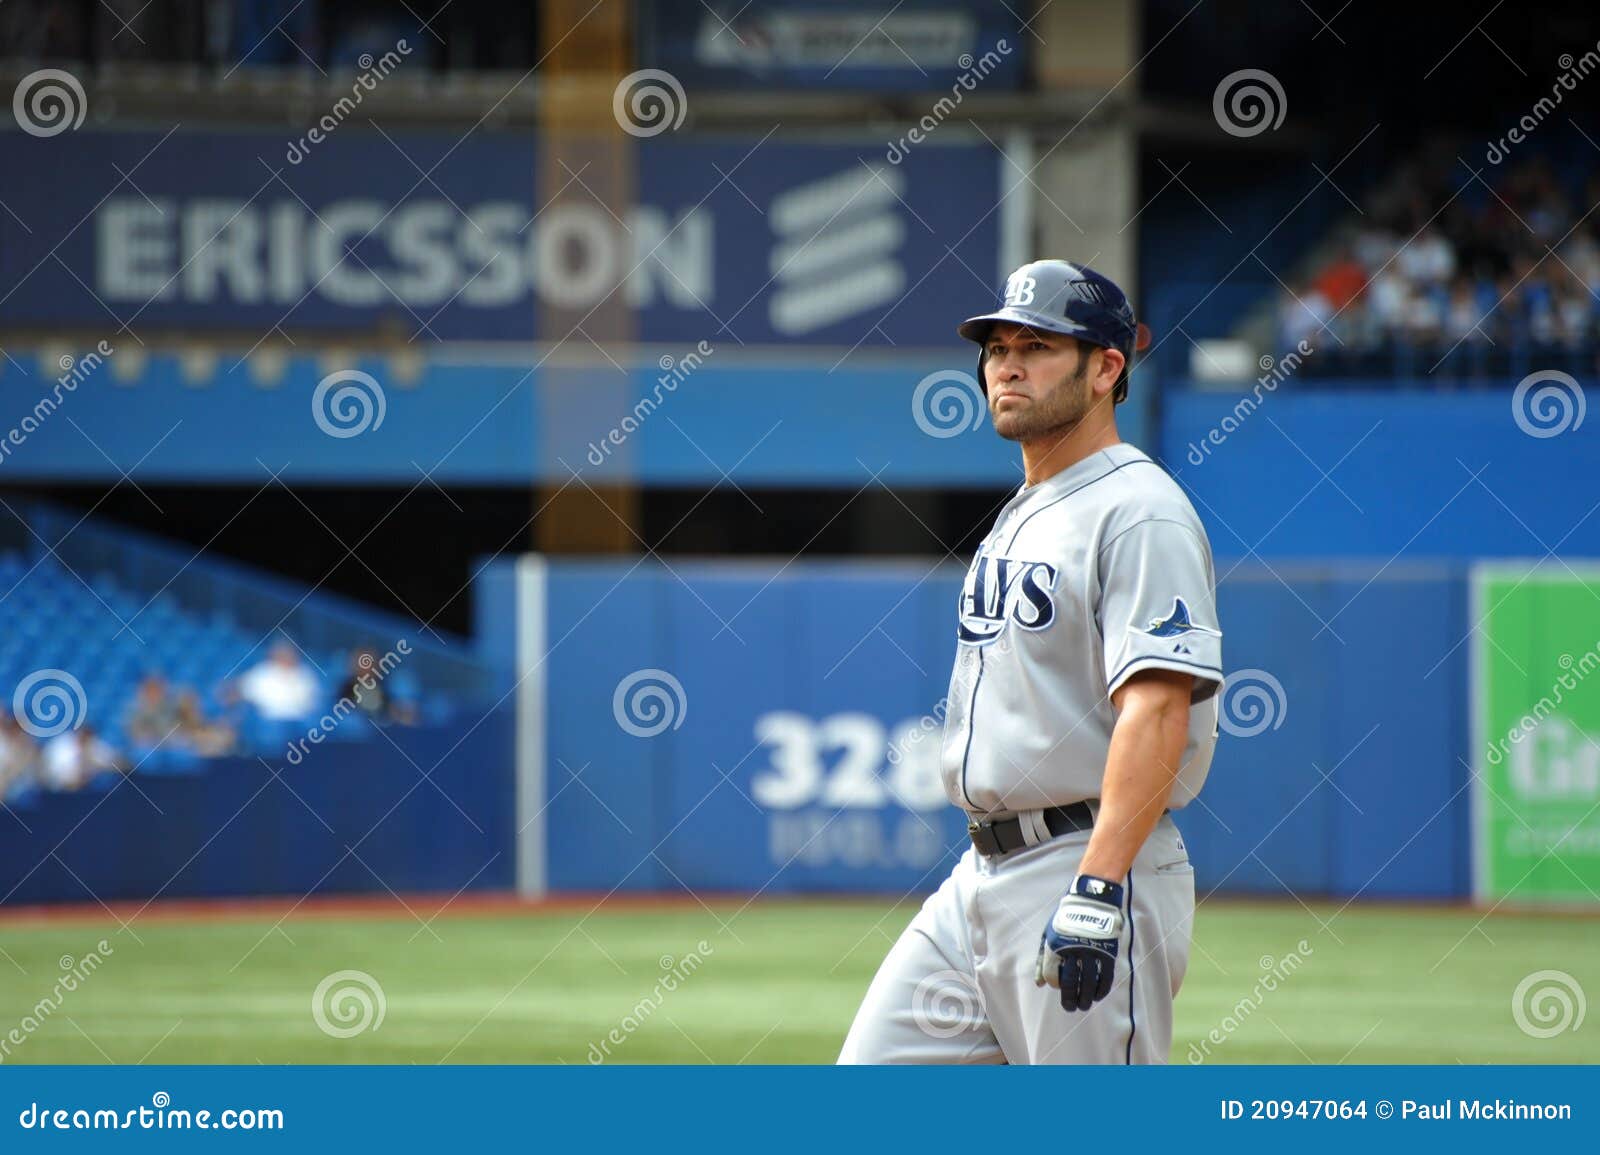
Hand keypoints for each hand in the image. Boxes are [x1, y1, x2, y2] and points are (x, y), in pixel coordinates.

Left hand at [1034, 874, 1125, 1011]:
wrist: (1091, 899)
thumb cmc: (1066, 917)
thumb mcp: (1048, 933)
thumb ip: (1041, 959)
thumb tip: (1039, 984)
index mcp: (1055, 945)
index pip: (1052, 975)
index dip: (1054, 985)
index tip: (1058, 988)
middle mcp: (1072, 950)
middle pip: (1069, 983)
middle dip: (1069, 999)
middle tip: (1071, 1008)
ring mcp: (1090, 952)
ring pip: (1088, 983)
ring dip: (1086, 998)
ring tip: (1084, 1006)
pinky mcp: (1107, 952)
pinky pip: (1105, 977)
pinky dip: (1102, 989)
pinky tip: (1098, 996)